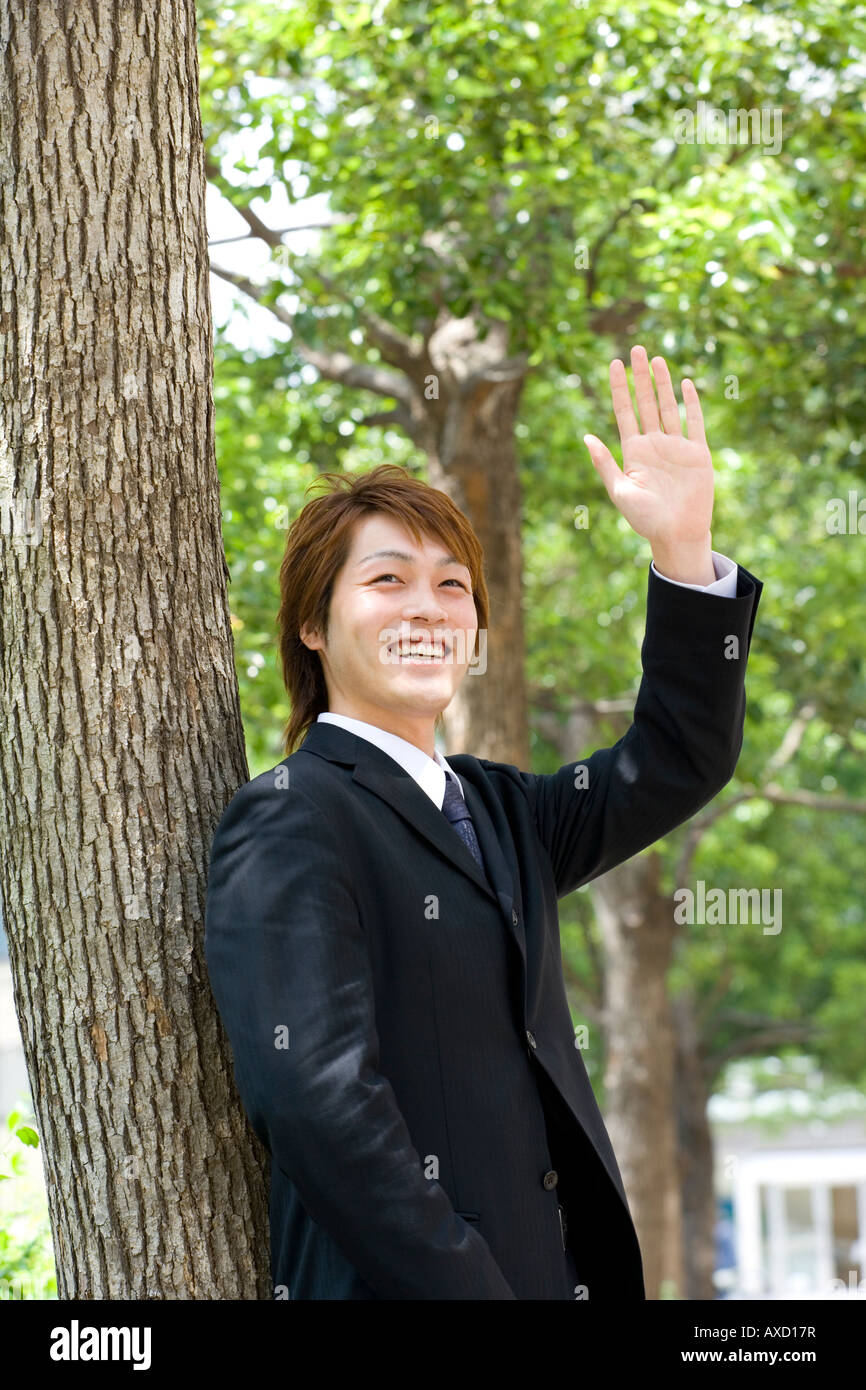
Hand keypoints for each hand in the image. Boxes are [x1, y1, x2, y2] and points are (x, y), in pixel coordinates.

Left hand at [583, 346, 713, 552]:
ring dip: (662, 383)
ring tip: (656, 359)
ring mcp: (676, 446)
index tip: (614, 363)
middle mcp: (654, 444)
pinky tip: (685, 384)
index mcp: (633, 451)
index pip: (624, 411)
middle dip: (641, 377)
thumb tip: (586, 437)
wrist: (676, 534)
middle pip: (646, 402)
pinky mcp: (697, 453)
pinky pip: (695, 422)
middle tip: (636, 348)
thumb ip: (604, 463)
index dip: (619, 387)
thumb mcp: (619, 490)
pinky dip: (691, 403)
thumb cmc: (645, 518)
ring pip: (668, 407)